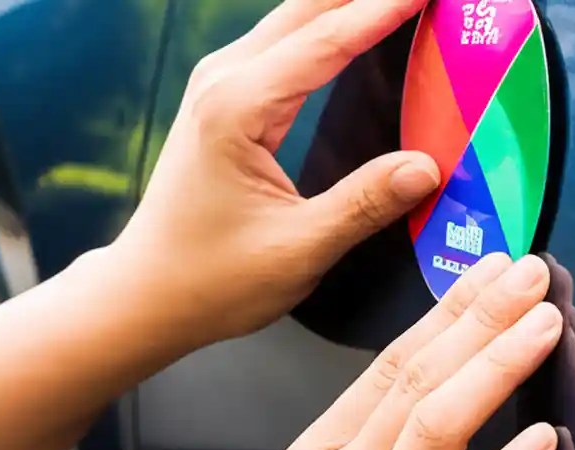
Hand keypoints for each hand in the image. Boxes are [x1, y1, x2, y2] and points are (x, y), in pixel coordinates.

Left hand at [112, 0, 438, 346]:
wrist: (147, 294)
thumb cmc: (212, 279)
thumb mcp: (299, 249)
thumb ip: (365, 203)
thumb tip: (427, 166)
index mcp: (238, 108)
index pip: (328, 38)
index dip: (385, 8)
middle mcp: (223, 81)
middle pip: (307, 7)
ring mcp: (218, 85)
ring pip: (295, 18)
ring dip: (345, 5)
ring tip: (400, 4)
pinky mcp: (223, 100)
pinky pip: (284, 43)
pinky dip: (327, 27)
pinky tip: (357, 27)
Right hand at [153, 255, 563, 449]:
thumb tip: (389, 414)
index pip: (386, 369)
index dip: (444, 314)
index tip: (485, 270)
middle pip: (415, 381)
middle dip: (479, 316)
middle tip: (530, 266)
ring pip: (437, 431)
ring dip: (496, 367)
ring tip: (545, 323)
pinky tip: (546, 437)